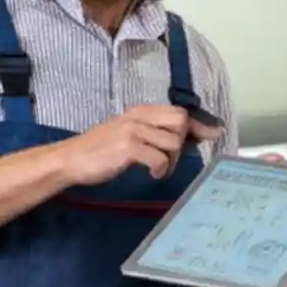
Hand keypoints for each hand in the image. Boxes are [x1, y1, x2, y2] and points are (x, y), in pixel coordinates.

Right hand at [58, 105, 222, 185]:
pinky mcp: (128, 147)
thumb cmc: (101, 151)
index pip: (179, 112)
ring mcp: (133, 130)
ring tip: (156, 169)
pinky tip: (151, 174)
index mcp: (141, 112)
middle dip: (181, 144)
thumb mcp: (131, 136)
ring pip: (172, 141)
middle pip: (180, 121)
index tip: (215, 133)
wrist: (71, 160)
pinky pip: (159, 157)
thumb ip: (156, 133)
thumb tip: (189, 137)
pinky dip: (160, 169)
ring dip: (170, 160)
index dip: (199, 124)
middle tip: (168, 160)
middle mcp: (139, 116)